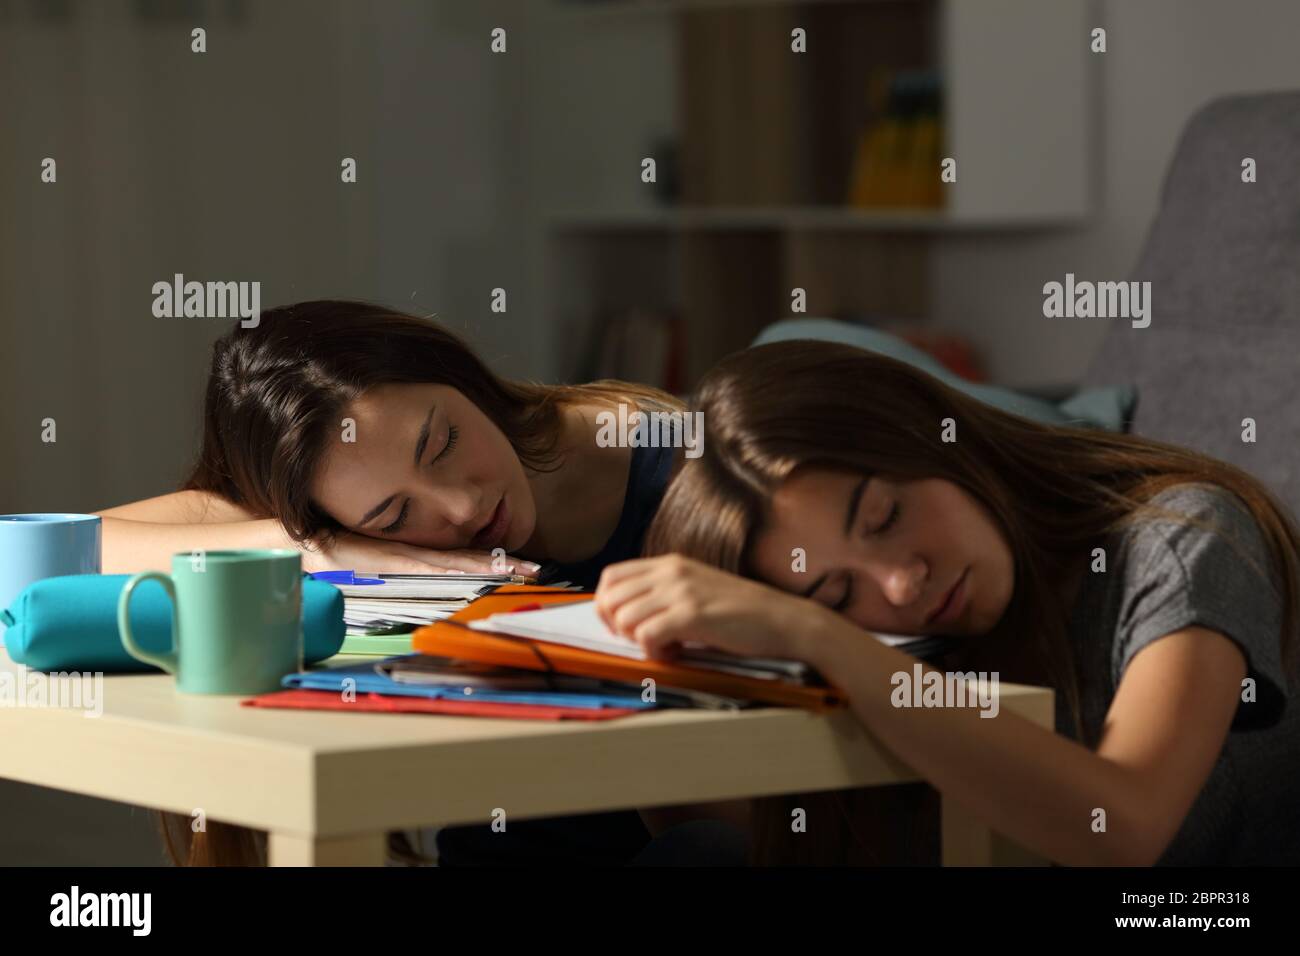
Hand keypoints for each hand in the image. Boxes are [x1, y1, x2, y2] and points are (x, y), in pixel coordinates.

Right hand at [292, 529, 540, 577]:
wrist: (300, 541)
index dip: (497, 562)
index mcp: (418, 555)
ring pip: (454, 561)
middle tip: (537, 569)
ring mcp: (402, 554)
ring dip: (487, 566)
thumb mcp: (378, 567)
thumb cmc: (337, 555)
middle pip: (469, 559)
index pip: (466, 559)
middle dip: (505, 564)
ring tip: (518, 569)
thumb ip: (402, 573)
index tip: (526, 567)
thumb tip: (429, 585)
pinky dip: (446, 567)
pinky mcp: (385, 558)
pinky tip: (469, 570)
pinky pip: (421, 564)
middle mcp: (416, 553)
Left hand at [594, 554, 818, 659]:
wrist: (784, 620)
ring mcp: (682, 591)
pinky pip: (647, 636)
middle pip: (610, 598)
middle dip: (618, 628)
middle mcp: (671, 571)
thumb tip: (626, 616)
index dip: (607, 606)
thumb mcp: (698, 589)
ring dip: (639, 642)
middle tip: (646, 640)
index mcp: (670, 563)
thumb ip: (665, 593)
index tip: (625, 627)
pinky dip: (655, 653)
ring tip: (668, 646)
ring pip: (624, 619)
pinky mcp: (693, 614)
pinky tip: (677, 654)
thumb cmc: (743, 613)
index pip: (611, 577)